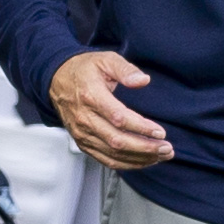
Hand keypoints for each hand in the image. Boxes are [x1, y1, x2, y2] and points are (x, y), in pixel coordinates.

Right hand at [48, 52, 174, 170]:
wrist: (57, 79)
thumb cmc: (84, 69)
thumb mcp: (106, 60)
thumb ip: (126, 70)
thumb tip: (143, 80)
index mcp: (91, 96)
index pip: (119, 118)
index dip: (141, 127)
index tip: (160, 132)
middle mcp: (85, 118)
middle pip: (117, 141)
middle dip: (145, 147)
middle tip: (167, 148)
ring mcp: (82, 133)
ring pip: (113, 153)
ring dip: (139, 158)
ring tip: (161, 156)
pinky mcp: (82, 142)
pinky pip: (105, 159)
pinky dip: (126, 164)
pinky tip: (143, 161)